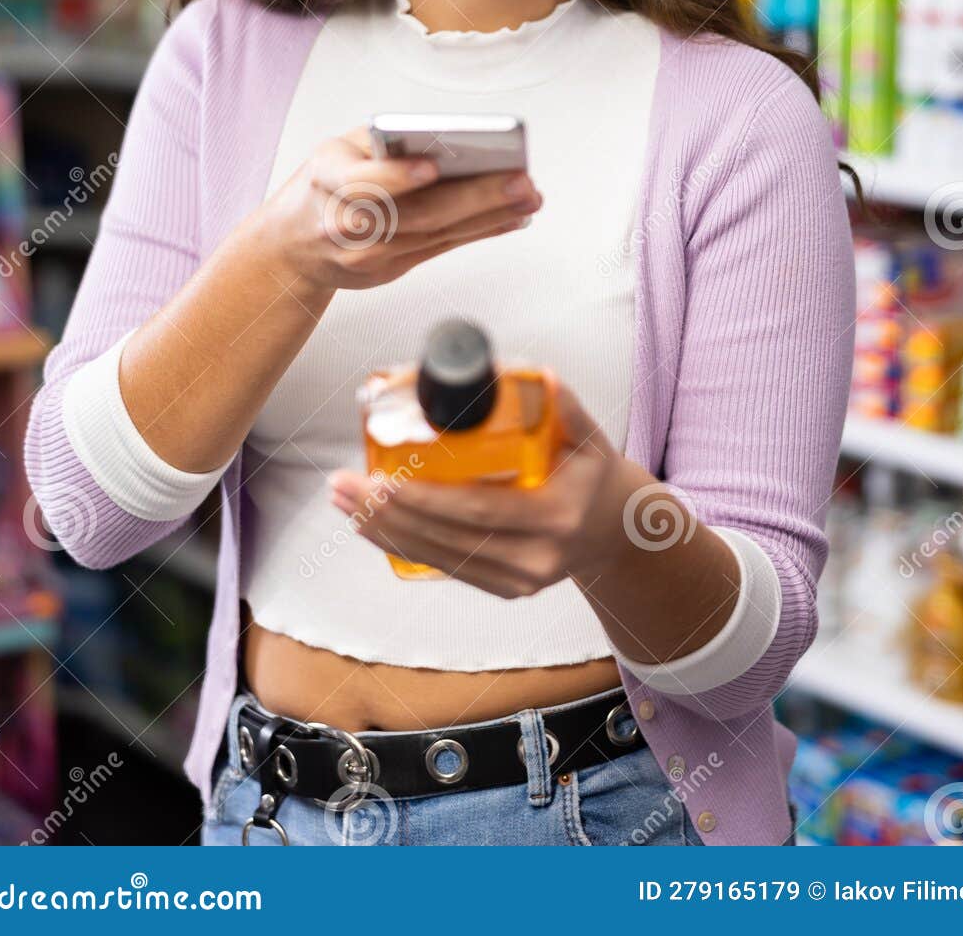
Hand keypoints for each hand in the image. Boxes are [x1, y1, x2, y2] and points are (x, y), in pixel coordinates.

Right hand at [256, 125, 542, 296]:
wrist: (291, 245)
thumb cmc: (325, 181)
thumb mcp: (340, 150)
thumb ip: (385, 146)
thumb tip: (455, 146)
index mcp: (326, 179)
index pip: (361, 181)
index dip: (396, 176)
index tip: (434, 167)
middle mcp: (344, 223)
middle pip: (416, 213)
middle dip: (474, 197)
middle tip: (522, 181)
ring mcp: (366, 255)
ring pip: (436, 234)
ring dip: (489, 216)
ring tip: (530, 197)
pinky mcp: (386, 272)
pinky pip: (441, 248)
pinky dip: (480, 231)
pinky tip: (513, 216)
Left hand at [328, 382, 637, 597]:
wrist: (618, 529)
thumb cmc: (593, 472)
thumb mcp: (589, 435)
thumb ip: (562, 404)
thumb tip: (531, 373)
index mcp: (556, 516)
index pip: (478, 510)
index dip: (425, 498)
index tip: (381, 478)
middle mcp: (537, 558)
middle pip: (448, 538)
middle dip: (387, 513)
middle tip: (343, 484)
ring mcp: (520, 580)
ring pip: (439, 558)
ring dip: (383, 530)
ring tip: (343, 500)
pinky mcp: (506, 589)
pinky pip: (447, 568)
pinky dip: (404, 546)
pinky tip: (370, 525)